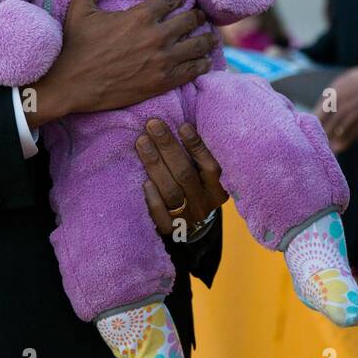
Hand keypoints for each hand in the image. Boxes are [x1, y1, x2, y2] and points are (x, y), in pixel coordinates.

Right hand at [26, 0, 216, 126]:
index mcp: (140, 16)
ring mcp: (162, 60)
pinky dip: (202, 64)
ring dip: (206, 39)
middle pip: (190, 20)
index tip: (179, 1)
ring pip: (198, 45)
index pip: (172, 0)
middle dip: (196, 16)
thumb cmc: (75, 46)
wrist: (71, 85)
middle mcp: (156, 36)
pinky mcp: (163, 82)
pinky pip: (193, 70)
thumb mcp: (79, 7)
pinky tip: (204, 62)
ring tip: (209, 38)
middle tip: (199, 17)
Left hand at [136, 119, 228, 241]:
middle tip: (153, 125)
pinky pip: (161, 215)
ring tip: (142, 142)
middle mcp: (203, 204)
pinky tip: (144, 182)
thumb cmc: (193, 193)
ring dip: (155, 165)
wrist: (190, 233)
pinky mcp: (170, 230)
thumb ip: (195, 159)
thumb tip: (181, 124)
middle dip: (168, 147)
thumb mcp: (202, 179)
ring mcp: (187, 218)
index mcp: (216, 190)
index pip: (209, 167)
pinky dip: (154, 198)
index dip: (196, 146)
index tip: (182, 125)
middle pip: (185, 174)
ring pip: (172, 191)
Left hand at [314, 65, 357, 153]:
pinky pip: (352, 134)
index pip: (318, 112)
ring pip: (337, 131)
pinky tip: (337, 148)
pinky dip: (344, 142)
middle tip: (312, 142)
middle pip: (326, 124)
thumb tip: (318, 109)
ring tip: (322, 147)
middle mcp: (342, 104)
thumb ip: (329, 97)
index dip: (311, 122)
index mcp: (334, 94)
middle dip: (319, 134)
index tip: (305, 129)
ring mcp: (353, 113)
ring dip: (329, 140)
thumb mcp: (340, 83)